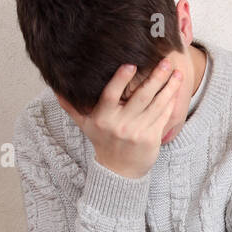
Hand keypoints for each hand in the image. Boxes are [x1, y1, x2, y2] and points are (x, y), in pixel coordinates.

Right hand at [56, 59, 182, 178]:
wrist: (119, 171)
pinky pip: (163, 116)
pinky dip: (170, 101)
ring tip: (177, 72)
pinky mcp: (152, 138)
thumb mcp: (85, 124)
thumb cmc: (102, 141)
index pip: (110, 95)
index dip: (120, 80)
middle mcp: (120, 125)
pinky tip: (175, 89)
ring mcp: (137, 132)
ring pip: (157, 105)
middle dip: (156, 77)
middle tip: (166, 60)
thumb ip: (72, 106)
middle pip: (141, 97)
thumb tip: (55, 88)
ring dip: (169, 87)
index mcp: (103, 119)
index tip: (131, 64)